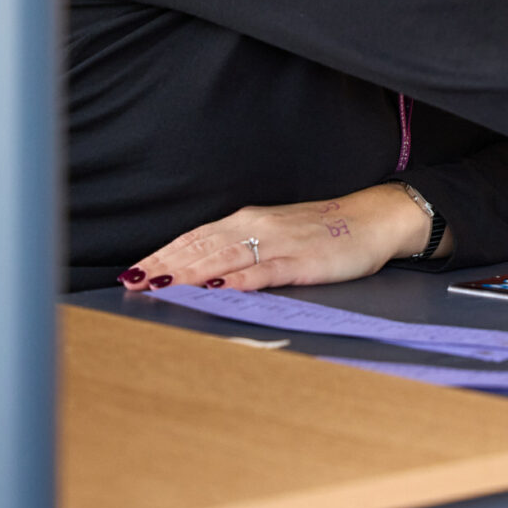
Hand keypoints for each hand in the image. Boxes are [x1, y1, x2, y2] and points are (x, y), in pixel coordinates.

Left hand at [115, 183, 443, 291]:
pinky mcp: (304, 262)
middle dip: (166, 266)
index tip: (133, 273)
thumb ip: (241, 250)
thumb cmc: (323, 232)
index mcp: (248, 221)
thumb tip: (201, 271)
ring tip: (163, 285)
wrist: (373, 219)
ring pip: (227, 258)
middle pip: (202, 247)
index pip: (195, 238)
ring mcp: (280, 244)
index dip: (163, 255)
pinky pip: (267, 271)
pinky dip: (241, 279)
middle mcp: (258, 227)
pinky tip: (222, 288)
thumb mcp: (276, 234)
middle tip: (134, 283)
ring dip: (192, 272)